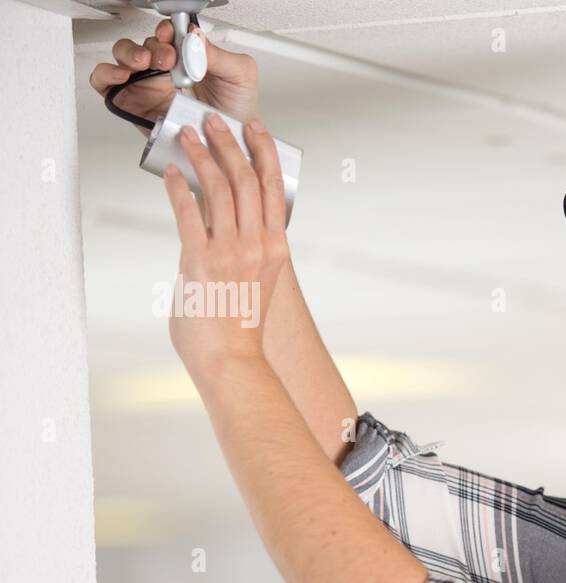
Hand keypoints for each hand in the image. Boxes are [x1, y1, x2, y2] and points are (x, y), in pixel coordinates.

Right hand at [89, 19, 259, 133]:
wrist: (234, 147)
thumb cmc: (238, 112)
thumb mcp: (239, 75)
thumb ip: (218, 54)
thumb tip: (194, 36)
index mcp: (187, 58)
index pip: (167, 35)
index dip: (166, 31)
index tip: (173, 37)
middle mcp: (165, 71)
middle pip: (143, 44)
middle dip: (151, 45)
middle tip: (166, 58)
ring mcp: (149, 87)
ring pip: (123, 59)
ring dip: (129, 55)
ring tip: (144, 63)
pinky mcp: (135, 106)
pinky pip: (109, 86)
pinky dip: (107, 75)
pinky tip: (122, 76)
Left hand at [163, 111, 288, 375]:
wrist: (232, 360)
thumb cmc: (240, 328)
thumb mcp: (256, 283)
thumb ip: (243, 253)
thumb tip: (215, 230)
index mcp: (276, 250)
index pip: (274, 188)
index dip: (265, 153)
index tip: (256, 130)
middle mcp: (257, 245)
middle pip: (247, 178)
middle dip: (230, 143)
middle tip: (216, 122)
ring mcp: (230, 252)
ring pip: (219, 188)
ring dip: (203, 155)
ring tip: (190, 135)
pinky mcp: (201, 260)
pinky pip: (188, 212)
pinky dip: (178, 188)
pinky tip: (170, 174)